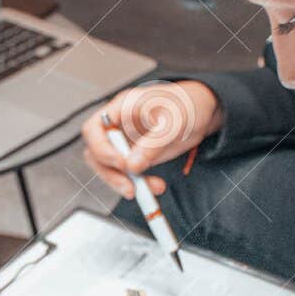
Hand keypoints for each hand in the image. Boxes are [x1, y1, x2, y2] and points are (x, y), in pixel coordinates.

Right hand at [81, 80, 223, 199]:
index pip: (93, 129)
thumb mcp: (174, 122)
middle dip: (111, 174)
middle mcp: (118, 125)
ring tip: (151, 190)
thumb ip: (152, 144)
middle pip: (96, 153)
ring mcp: (125, 141)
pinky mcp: (134, 156)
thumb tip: (132, 166)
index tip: (122, 164)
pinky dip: (139, 184)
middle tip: (131, 189)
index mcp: (121, 107)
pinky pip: (128, 174)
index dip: (101, 149)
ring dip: (126, 183)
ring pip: (110, 168)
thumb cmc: (187, 105)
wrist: (200, 111)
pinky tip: (156, 186)